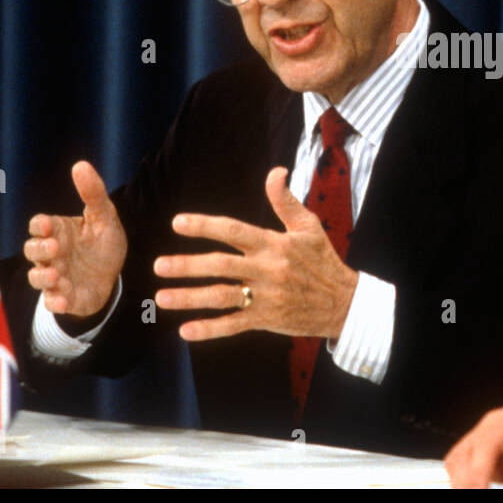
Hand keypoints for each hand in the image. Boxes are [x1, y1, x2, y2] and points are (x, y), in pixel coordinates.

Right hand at [24, 160, 127, 317]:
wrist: (115, 276)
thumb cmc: (103, 243)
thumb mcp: (105, 217)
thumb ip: (93, 194)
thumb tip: (80, 165)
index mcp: (59, 232)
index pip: (39, 226)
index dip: (40, 226)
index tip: (48, 225)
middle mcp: (52, 254)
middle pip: (32, 250)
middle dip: (39, 249)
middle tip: (54, 247)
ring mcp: (55, 277)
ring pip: (37, 277)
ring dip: (43, 277)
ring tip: (56, 275)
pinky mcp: (64, 298)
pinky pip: (52, 302)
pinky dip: (55, 302)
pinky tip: (62, 300)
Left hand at [155, 166, 358, 341]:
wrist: (344, 303)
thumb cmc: (323, 260)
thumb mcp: (309, 226)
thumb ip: (285, 201)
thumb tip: (276, 172)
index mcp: (274, 244)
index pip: (234, 231)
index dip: (205, 226)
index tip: (177, 223)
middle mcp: (268, 270)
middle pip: (221, 266)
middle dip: (188, 266)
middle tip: (158, 266)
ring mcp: (266, 297)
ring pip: (223, 297)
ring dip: (190, 298)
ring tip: (162, 297)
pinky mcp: (267, 319)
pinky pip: (234, 325)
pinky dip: (210, 329)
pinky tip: (185, 331)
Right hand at [444, 402, 502, 487]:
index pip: (487, 444)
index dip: (477, 472)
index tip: (476, 492)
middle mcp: (495, 422)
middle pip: (465, 451)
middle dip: (464, 482)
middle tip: (472, 495)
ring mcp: (487, 433)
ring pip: (458, 459)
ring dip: (461, 482)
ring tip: (472, 493)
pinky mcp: (484, 447)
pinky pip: (464, 465)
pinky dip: (464, 481)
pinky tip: (474, 491)